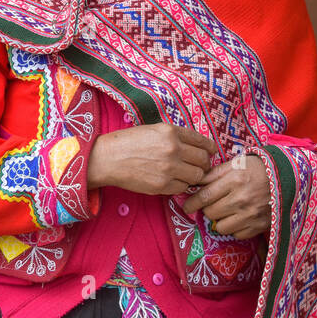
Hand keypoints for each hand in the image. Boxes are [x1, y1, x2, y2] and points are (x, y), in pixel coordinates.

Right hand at [88, 124, 217, 194]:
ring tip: (183, 175)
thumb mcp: (153, 130)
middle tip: (197, 167)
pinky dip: (180, 186)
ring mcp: (168, 168)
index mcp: (171, 132)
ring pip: (196, 176)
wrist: (107, 159)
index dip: (209, 149)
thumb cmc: (128, 142)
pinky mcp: (162, 185)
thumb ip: (175, 136)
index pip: (203, 142)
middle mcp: (173, 149)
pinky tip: (171, 181)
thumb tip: (196, 148)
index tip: (209, 153)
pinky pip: (182, 188)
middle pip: (204, 161)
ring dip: (193, 176)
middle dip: (203, 164)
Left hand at [182, 155, 270, 238]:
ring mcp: (252, 215)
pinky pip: (236, 234)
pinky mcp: (259, 226)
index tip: (186, 206)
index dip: (192, 203)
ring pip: (220, 227)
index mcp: (235, 180)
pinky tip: (239, 217)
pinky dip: (234, 228)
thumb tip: (193, 184)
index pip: (205, 196)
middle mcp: (242, 199)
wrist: (288, 178)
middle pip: (210, 213)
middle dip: (207, 209)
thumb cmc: (258, 168)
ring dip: (219, 220)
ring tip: (226, 211)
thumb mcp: (236, 164)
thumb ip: (214, 174)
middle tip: (212, 204)